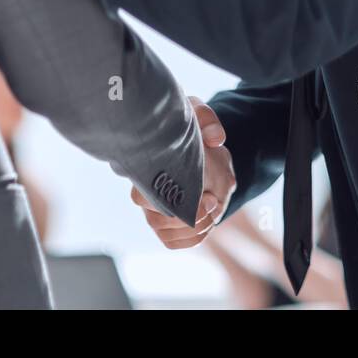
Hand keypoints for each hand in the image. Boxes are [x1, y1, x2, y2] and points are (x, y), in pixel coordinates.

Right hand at [133, 97, 235, 249]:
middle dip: (191, 216)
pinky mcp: (165, 228)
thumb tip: (215, 138)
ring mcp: (152, 213)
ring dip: (197, 226)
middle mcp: (142, 194)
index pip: (143, 196)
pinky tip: (206, 218)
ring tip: (210, 205)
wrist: (203, 153)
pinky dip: (196, 236)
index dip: (174, 202)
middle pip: (158, 221)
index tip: (203, 194)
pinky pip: (175, 243)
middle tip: (210, 199)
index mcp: (144, 169)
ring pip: (167, 234)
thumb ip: (208, 120)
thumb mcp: (198, 115)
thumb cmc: (191, 130)